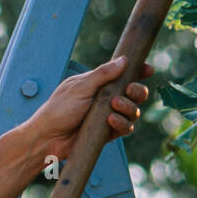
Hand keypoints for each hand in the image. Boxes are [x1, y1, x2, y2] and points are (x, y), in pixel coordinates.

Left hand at [25, 55, 152, 162]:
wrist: (48, 137)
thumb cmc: (59, 108)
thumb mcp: (80, 86)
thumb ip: (103, 74)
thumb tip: (125, 60)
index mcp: (100, 83)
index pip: (124, 75)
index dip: (139, 71)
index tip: (148, 69)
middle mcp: (107, 99)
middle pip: (136, 93)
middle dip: (137, 91)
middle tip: (129, 90)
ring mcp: (109, 116)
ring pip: (134, 111)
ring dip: (128, 107)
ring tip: (113, 107)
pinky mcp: (108, 133)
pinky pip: (126, 128)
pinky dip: (122, 124)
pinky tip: (111, 121)